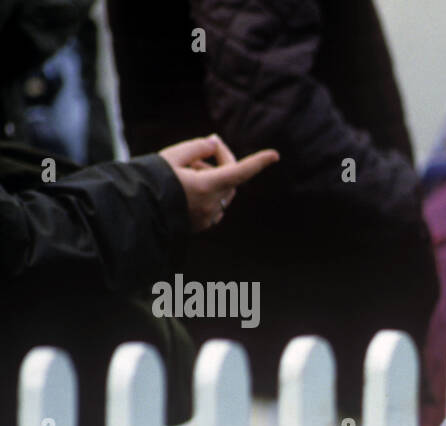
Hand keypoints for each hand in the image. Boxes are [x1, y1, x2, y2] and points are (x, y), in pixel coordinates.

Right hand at [158, 135, 278, 231]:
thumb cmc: (151, 179)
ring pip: (223, 192)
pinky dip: (209, 193)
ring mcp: (208, 217)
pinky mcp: (203, 225)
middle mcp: (212, 204)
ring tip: (186, 170)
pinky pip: (215, 205)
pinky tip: (188, 188)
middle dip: (220, 163)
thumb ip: (198, 147)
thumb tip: (215, 143)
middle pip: (230, 179)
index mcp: (206, 187)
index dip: (258, 162)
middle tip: (204, 150)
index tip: (274, 155)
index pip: (240, 172)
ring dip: (212, 177)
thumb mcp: (172, 156)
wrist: (135, 210)